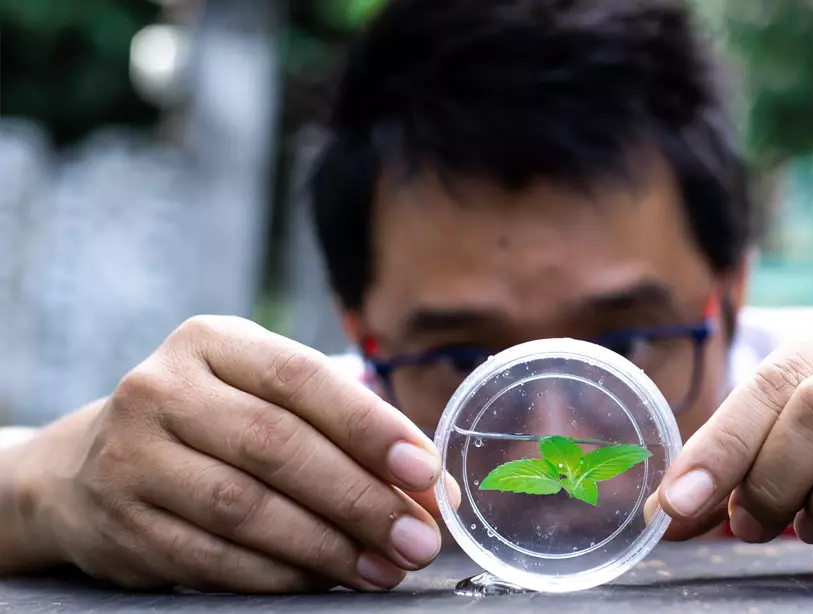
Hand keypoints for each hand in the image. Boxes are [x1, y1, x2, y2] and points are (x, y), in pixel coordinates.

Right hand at [20, 316, 457, 592]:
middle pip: (276, 446)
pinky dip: (278, 574)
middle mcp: (162, 388)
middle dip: (360, 498)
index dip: (370, 426)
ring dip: (327, 546)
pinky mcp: (121, 522)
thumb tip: (434, 490)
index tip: (425, 471)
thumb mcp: (266, 397)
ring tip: (383, 566)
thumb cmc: (211, 424)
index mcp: (212, 342)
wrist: (85, 469)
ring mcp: (131, 456)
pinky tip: (323, 579)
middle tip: (418, 537)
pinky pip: (213, 557)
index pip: (301, 378)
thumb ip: (347, 429)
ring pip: (244, 507)